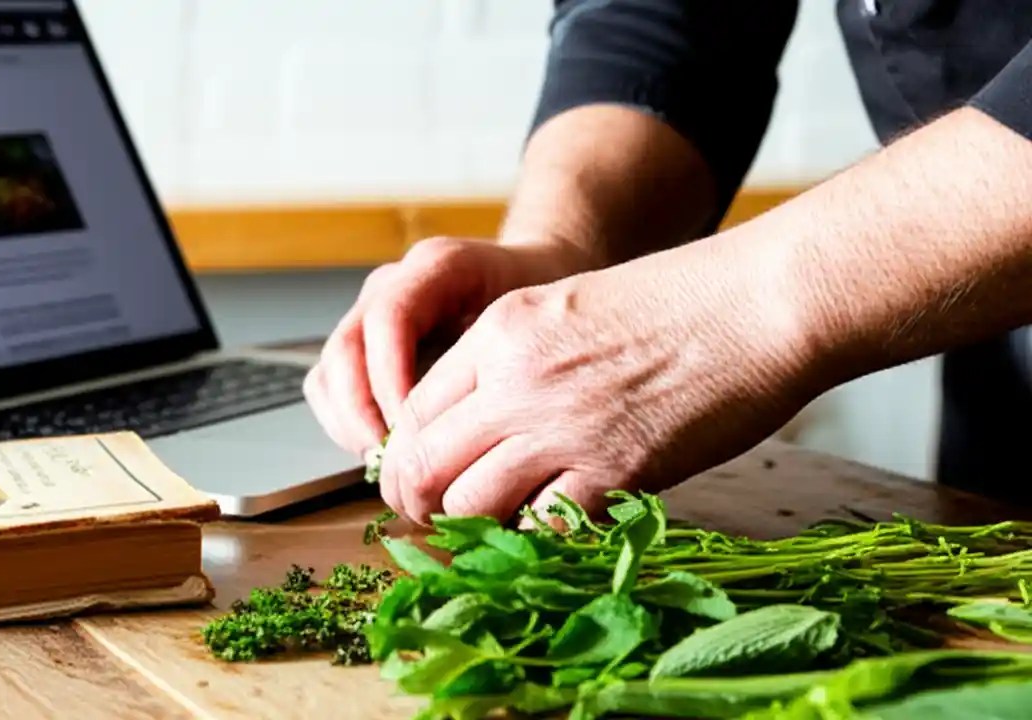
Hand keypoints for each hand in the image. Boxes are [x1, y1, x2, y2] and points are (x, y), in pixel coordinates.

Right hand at [304, 237, 586, 455]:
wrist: (532, 281)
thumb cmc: (536, 305)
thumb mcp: (534, 320)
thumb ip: (502, 355)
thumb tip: (474, 422)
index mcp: (435, 267)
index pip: (389, 317)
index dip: (391, 377)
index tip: (410, 429)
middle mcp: (392, 285)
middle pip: (347, 346)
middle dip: (362, 411)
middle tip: (391, 458)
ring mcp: (370, 313)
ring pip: (330, 368)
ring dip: (348, 421)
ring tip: (384, 462)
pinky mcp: (362, 345)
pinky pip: (329, 385)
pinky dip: (343, 422)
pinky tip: (377, 451)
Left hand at [378, 233, 824, 524]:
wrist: (760, 304)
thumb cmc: (677, 301)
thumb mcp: (569, 306)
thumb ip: (515, 360)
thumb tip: (480, 424)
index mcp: (499, 331)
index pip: (415, 410)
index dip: (411, 451)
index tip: (429, 473)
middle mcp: (515, 380)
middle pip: (421, 464)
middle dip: (418, 500)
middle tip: (437, 516)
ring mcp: (561, 429)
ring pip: (467, 506)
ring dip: (474, 525)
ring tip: (498, 524)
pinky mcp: (614, 474)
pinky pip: (540, 530)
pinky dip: (539, 536)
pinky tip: (558, 522)